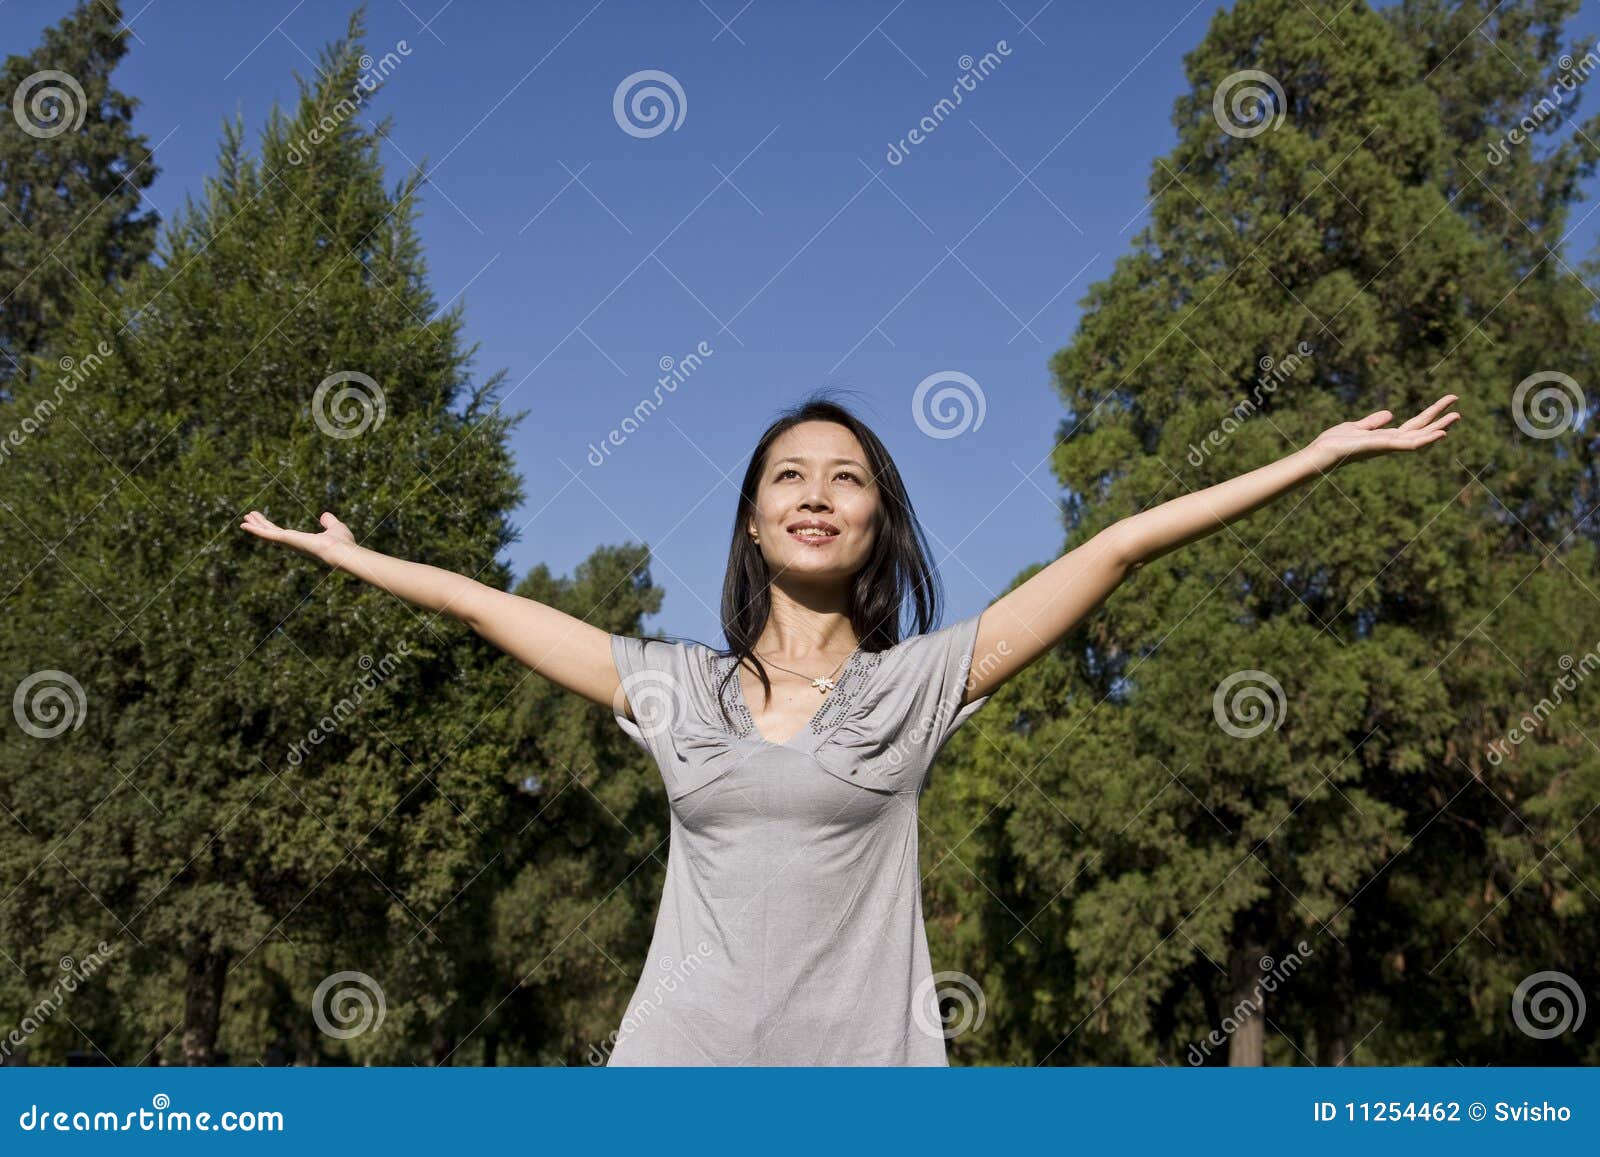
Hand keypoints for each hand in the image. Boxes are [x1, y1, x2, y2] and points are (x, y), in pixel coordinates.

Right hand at [239, 510, 356, 566]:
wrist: (341, 550)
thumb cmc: (342, 543)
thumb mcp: (336, 527)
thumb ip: (329, 522)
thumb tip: (324, 516)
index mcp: (303, 542)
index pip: (284, 534)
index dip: (272, 527)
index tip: (263, 521)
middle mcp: (294, 544)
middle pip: (272, 533)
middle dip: (261, 526)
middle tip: (248, 517)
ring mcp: (289, 542)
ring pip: (268, 533)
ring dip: (256, 526)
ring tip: (243, 520)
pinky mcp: (287, 539)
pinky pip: (268, 534)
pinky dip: (256, 530)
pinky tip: (245, 525)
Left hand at [1308, 394, 1461, 469]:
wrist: (1321, 453)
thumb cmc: (1334, 443)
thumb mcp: (1356, 427)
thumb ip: (1374, 422)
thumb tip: (1390, 414)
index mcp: (1387, 437)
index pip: (1414, 425)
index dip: (1430, 415)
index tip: (1446, 403)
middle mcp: (1391, 443)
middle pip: (1421, 430)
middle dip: (1440, 419)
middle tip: (1459, 408)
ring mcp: (1388, 446)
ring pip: (1420, 437)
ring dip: (1439, 428)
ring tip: (1456, 416)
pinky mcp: (1383, 446)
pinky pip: (1409, 444)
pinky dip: (1425, 439)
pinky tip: (1440, 433)